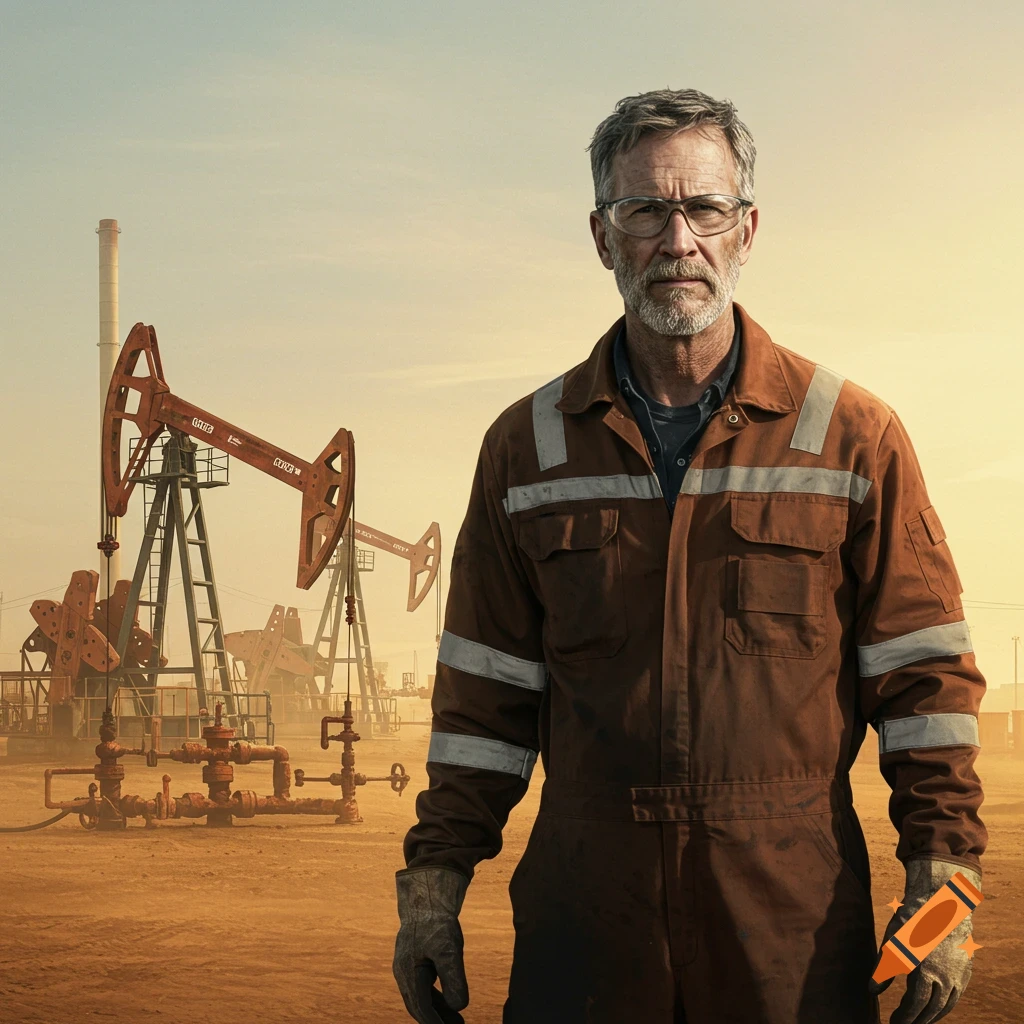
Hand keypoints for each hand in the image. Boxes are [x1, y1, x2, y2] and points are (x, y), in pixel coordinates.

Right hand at [393, 866, 470, 1023]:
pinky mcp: (414, 962)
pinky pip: (422, 987)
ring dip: (437, 1011)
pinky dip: (435, 998)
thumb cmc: (438, 922)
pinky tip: (448, 1004)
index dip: (435, 1023)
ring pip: (421, 997)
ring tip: (457, 1021)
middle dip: (435, 1020)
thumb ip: (454, 979)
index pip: (421, 1007)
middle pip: (418, 1005)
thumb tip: (459, 1006)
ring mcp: (407, 967)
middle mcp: (403, 972)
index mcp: (408, 972)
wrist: (428, 898)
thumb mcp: (450, 950)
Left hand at [870, 859, 980, 1023]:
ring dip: (932, 1016)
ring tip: (919, 1021)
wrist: (942, 902)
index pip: (915, 1004)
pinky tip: (937, 1007)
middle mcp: (945, 977)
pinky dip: (946, 1005)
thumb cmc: (911, 921)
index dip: (904, 1017)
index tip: (894, 1023)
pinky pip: (957, 995)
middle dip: (918, 1020)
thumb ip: (882, 969)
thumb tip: (872, 991)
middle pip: (931, 1009)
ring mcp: (958, 975)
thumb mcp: (891, 942)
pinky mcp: (966, 970)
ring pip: (946, 1005)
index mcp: (924, 970)